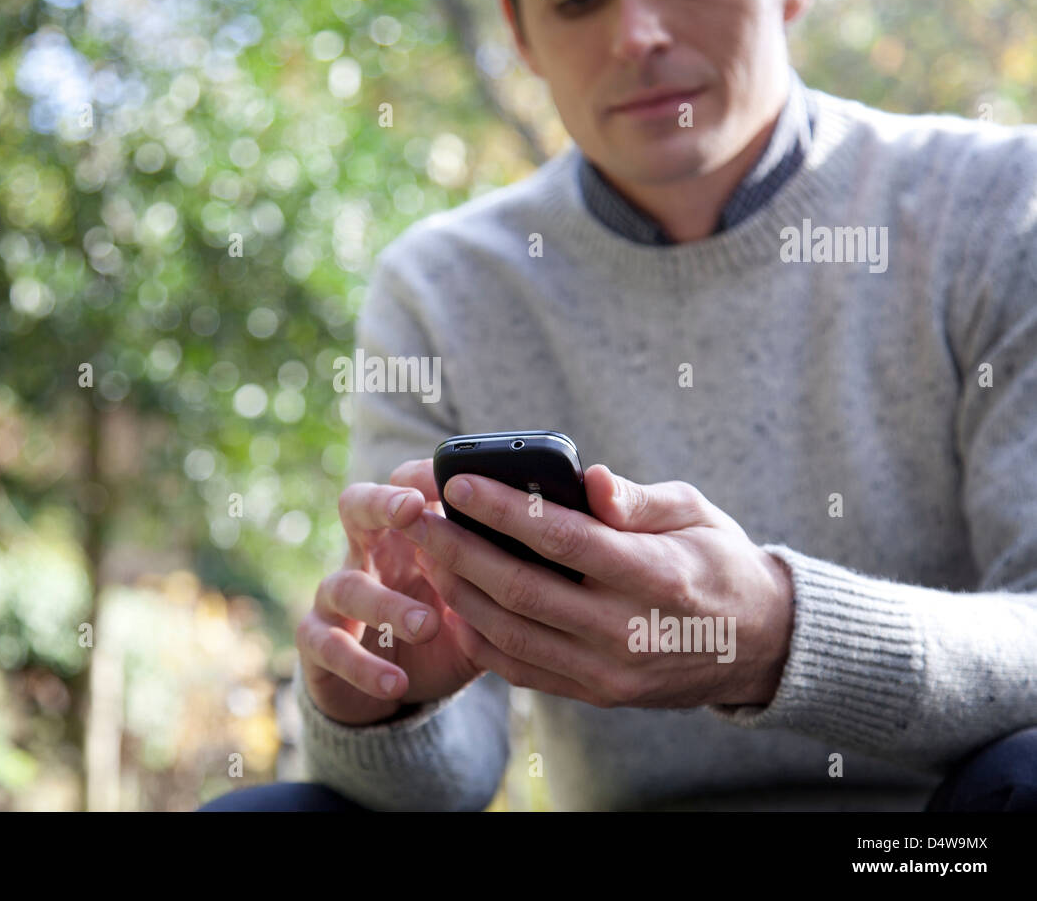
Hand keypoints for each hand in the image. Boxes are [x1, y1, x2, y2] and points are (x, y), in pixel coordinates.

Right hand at [296, 459, 486, 725]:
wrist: (393, 684)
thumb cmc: (444, 626)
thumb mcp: (479, 600)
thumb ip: (507, 574)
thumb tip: (566, 549)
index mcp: (405, 534)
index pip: (404, 484)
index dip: (423, 476)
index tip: (455, 477)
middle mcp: (366, 553)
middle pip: (355, 506)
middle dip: (380, 503)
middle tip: (412, 511)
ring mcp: (335, 596)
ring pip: (346, 585)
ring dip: (386, 604)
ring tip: (427, 625)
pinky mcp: (318, 642)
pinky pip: (328, 647)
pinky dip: (361, 665)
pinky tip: (394, 681)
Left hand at [399, 464, 794, 708]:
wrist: (757, 645)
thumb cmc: (718, 561)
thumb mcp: (695, 513)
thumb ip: (639, 499)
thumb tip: (590, 478)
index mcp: (655, 576)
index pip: (562, 539)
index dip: (503, 510)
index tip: (456, 484)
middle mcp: (626, 630)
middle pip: (521, 590)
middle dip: (457, 551)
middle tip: (414, 517)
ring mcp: (608, 671)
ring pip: (510, 634)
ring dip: (457, 593)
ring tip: (424, 555)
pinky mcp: (596, 695)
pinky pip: (522, 670)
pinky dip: (479, 638)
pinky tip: (453, 603)